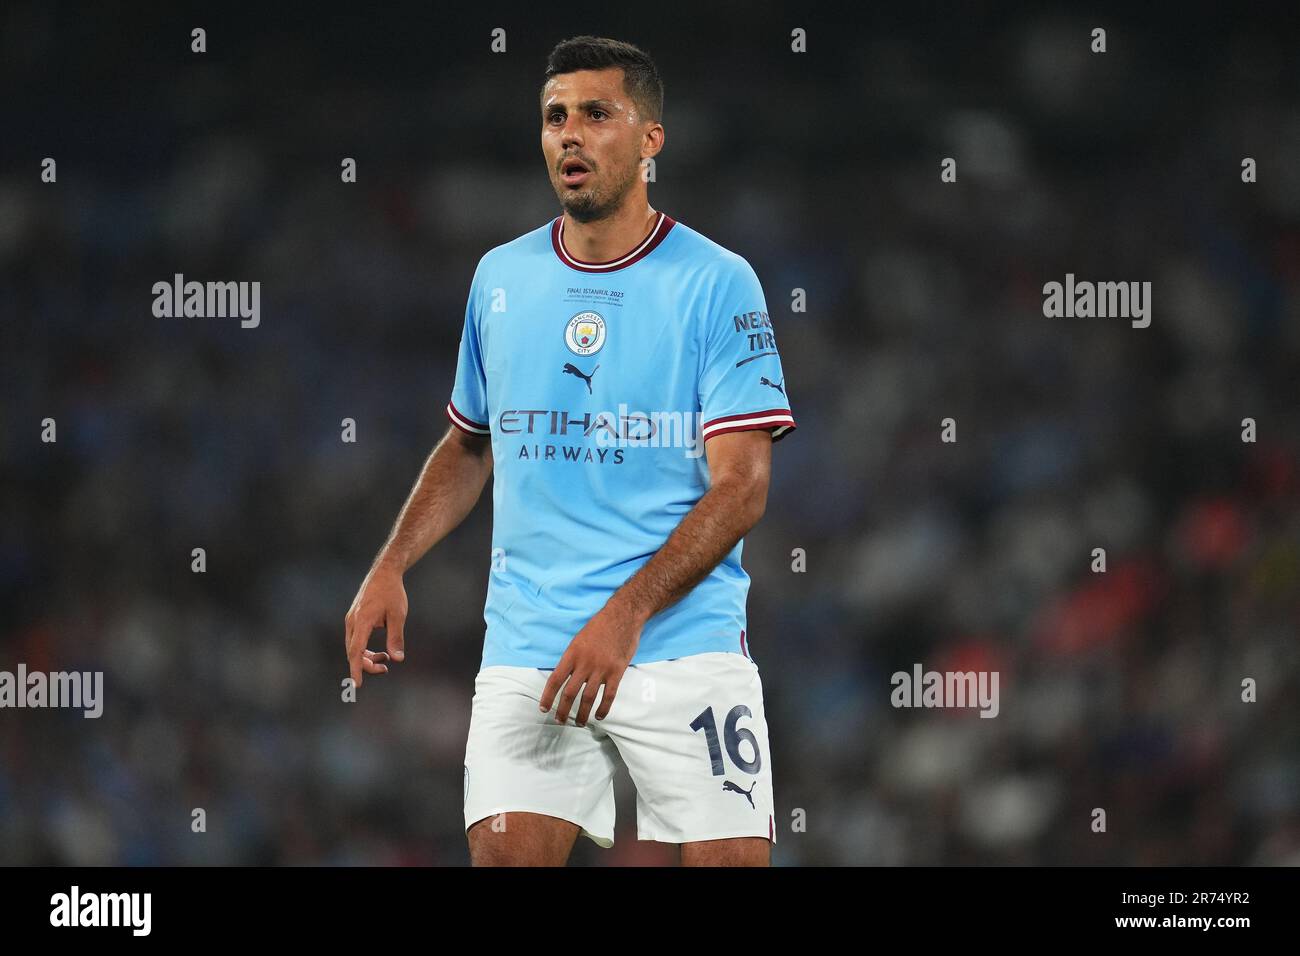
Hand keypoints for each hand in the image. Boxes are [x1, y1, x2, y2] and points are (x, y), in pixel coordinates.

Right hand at [344, 560, 408, 687]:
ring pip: (354, 648)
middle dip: (367, 665)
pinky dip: (366, 650)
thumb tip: (397, 659)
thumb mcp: (398, 615)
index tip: (357, 685)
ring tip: (385, 661)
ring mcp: (351, 621)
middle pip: (354, 652)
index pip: (356, 651)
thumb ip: (396, 638)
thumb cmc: (392, 592)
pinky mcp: (354, 620)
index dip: (357, 669)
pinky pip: (356, 641)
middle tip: (385, 669)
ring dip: (367, 658)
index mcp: (362, 621)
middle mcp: (352, 622)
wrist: (384, 573)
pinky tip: (380, 653)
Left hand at [539, 602, 642, 726]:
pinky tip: (599, 716)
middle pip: (570, 693)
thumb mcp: (579, 639)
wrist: (623, 616)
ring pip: (588, 697)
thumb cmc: (600, 626)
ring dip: (582, 713)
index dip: (548, 696)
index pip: (555, 680)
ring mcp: (601, 668)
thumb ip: (572, 658)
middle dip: (563, 710)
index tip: (543, 708)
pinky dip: (603, 708)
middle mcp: (585, 663)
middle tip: (560, 721)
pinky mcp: (617, 671)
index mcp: (572, 654)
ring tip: (579, 723)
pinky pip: (609, 695)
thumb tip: (565, 675)